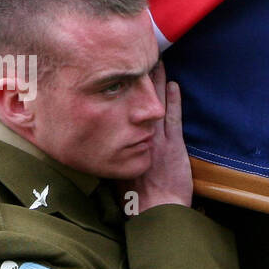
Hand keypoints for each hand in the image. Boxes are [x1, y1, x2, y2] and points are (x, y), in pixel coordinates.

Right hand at [120, 65, 191, 211]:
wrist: (155, 210)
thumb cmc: (134, 200)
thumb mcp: (112, 175)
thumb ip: (107, 159)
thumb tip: (95, 149)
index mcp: (119, 144)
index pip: (118, 113)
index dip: (118, 93)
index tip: (115, 76)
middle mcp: (135, 137)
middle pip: (135, 101)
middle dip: (137, 80)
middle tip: (137, 58)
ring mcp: (155, 139)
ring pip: (154, 105)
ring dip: (155, 84)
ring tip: (154, 63)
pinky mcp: (173, 145)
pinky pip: (173, 117)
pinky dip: (173, 100)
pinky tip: (172, 85)